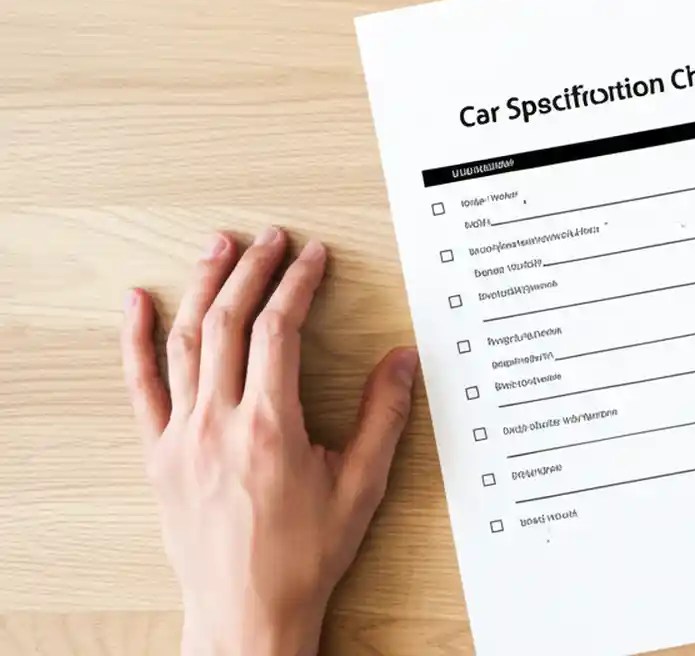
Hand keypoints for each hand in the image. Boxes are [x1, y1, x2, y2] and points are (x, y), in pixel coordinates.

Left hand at [119, 227, 418, 655]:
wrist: (247, 611)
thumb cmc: (304, 556)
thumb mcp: (360, 486)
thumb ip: (383, 416)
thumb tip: (402, 360)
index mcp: (269, 427)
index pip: (278, 330)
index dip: (297, 284)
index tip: (312, 258)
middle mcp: (218, 424)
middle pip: (228, 322)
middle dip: (253, 271)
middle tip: (273, 239)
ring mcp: (181, 437)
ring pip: (185, 342)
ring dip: (203, 287)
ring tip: (220, 247)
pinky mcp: (159, 455)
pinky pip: (140, 386)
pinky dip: (135, 340)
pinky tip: (137, 303)